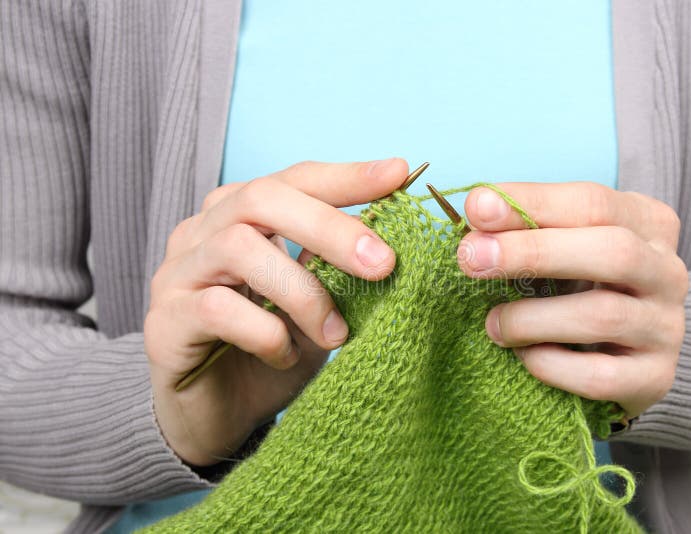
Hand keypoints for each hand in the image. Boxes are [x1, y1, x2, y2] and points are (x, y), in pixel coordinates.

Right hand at [145, 158, 407, 465]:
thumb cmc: (272, 354)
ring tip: (336, 334)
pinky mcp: (164, 321)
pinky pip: (217, 308)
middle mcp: (202, 232)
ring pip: (239, 248)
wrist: (220, 420)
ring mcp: (177, 273)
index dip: (346, 177)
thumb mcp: (317, 307)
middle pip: (262, 199)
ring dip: (303, 292)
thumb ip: (335, 271)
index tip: (398, 174)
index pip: (294, 180)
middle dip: (330, 227)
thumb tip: (384, 242)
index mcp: (241, 216)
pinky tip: (284, 356)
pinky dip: (266, 332)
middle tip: (382, 263)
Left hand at [457, 182, 687, 417]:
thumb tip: (477, 214)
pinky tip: (524, 357)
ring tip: (493, 324)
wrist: (625, 353)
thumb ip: (528, 227)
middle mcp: (667, 272)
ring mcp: (667, 328)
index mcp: (648, 223)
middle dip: (534, 252)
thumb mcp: (562, 245)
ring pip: (602, 316)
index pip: (593, 202)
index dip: (532, 203)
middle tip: (472, 259)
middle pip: (612, 251)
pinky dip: (550, 366)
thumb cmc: (581, 284)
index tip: (476, 208)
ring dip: (532, 319)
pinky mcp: (655, 378)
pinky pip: (599, 375)